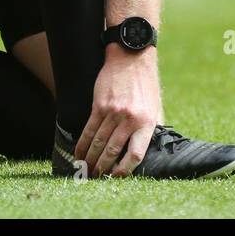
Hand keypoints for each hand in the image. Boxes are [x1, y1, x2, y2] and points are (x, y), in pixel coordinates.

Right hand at [75, 46, 160, 176]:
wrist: (131, 59)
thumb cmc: (145, 85)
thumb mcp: (156, 107)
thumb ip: (153, 128)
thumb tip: (152, 149)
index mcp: (147, 122)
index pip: (135, 154)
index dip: (125, 170)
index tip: (117, 177)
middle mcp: (130, 119)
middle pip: (113, 152)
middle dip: (103, 168)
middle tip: (97, 177)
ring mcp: (113, 112)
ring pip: (98, 143)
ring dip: (90, 159)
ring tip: (86, 169)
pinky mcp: (99, 105)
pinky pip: (89, 130)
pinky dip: (82, 144)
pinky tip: (78, 153)